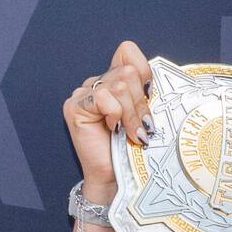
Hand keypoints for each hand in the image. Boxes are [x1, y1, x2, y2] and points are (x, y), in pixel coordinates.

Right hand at [62, 40, 153, 186]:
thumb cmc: (134, 151)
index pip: (128, 51)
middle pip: (128, 72)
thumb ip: (147, 95)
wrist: (118, 179)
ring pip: (120, 86)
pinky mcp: (75, 106)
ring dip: (132, 114)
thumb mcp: (147, 116)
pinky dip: (115, 115)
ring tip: (132, 133)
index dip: (144, 72)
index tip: (149, 99)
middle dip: (141, 103)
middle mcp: (98, 83)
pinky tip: (114, 130)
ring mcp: (84, 93)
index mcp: (115, 81)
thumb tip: (156, 82)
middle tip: (142, 127)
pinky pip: (103, 98)